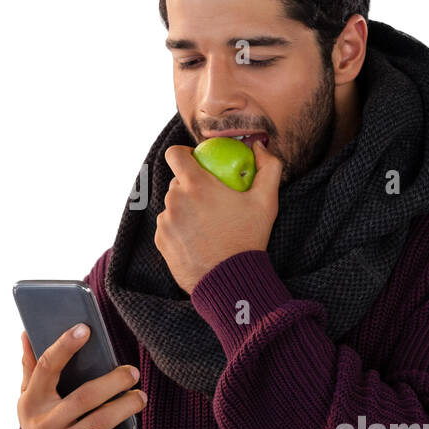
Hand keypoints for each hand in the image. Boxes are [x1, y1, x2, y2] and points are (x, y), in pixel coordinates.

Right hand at [17, 325, 146, 428]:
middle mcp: (43, 426)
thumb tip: (26, 334)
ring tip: (140, 397)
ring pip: (101, 423)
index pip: (47, 368)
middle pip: (85, 397)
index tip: (85, 328)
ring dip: (126, 407)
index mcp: (31, 403)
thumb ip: (31, 369)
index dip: (65, 346)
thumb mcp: (30, 403)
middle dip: (114, 382)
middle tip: (133, 372)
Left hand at [154, 138, 281, 293]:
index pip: (175, 154)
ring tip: (208, 225)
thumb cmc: (248, 239)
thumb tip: (258, 146)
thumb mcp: (266, 202)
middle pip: (177, 182)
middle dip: (192, 186)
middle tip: (212, 201)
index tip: (197, 162)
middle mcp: (174, 200)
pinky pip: (168, 226)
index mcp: (195, 185)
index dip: (184, 154)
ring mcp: (165, 222)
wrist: (229, 281)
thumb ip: (268, 167)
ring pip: (172, 205)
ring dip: (186, 209)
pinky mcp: (160, 241)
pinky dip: (180, 228)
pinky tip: (199, 240)